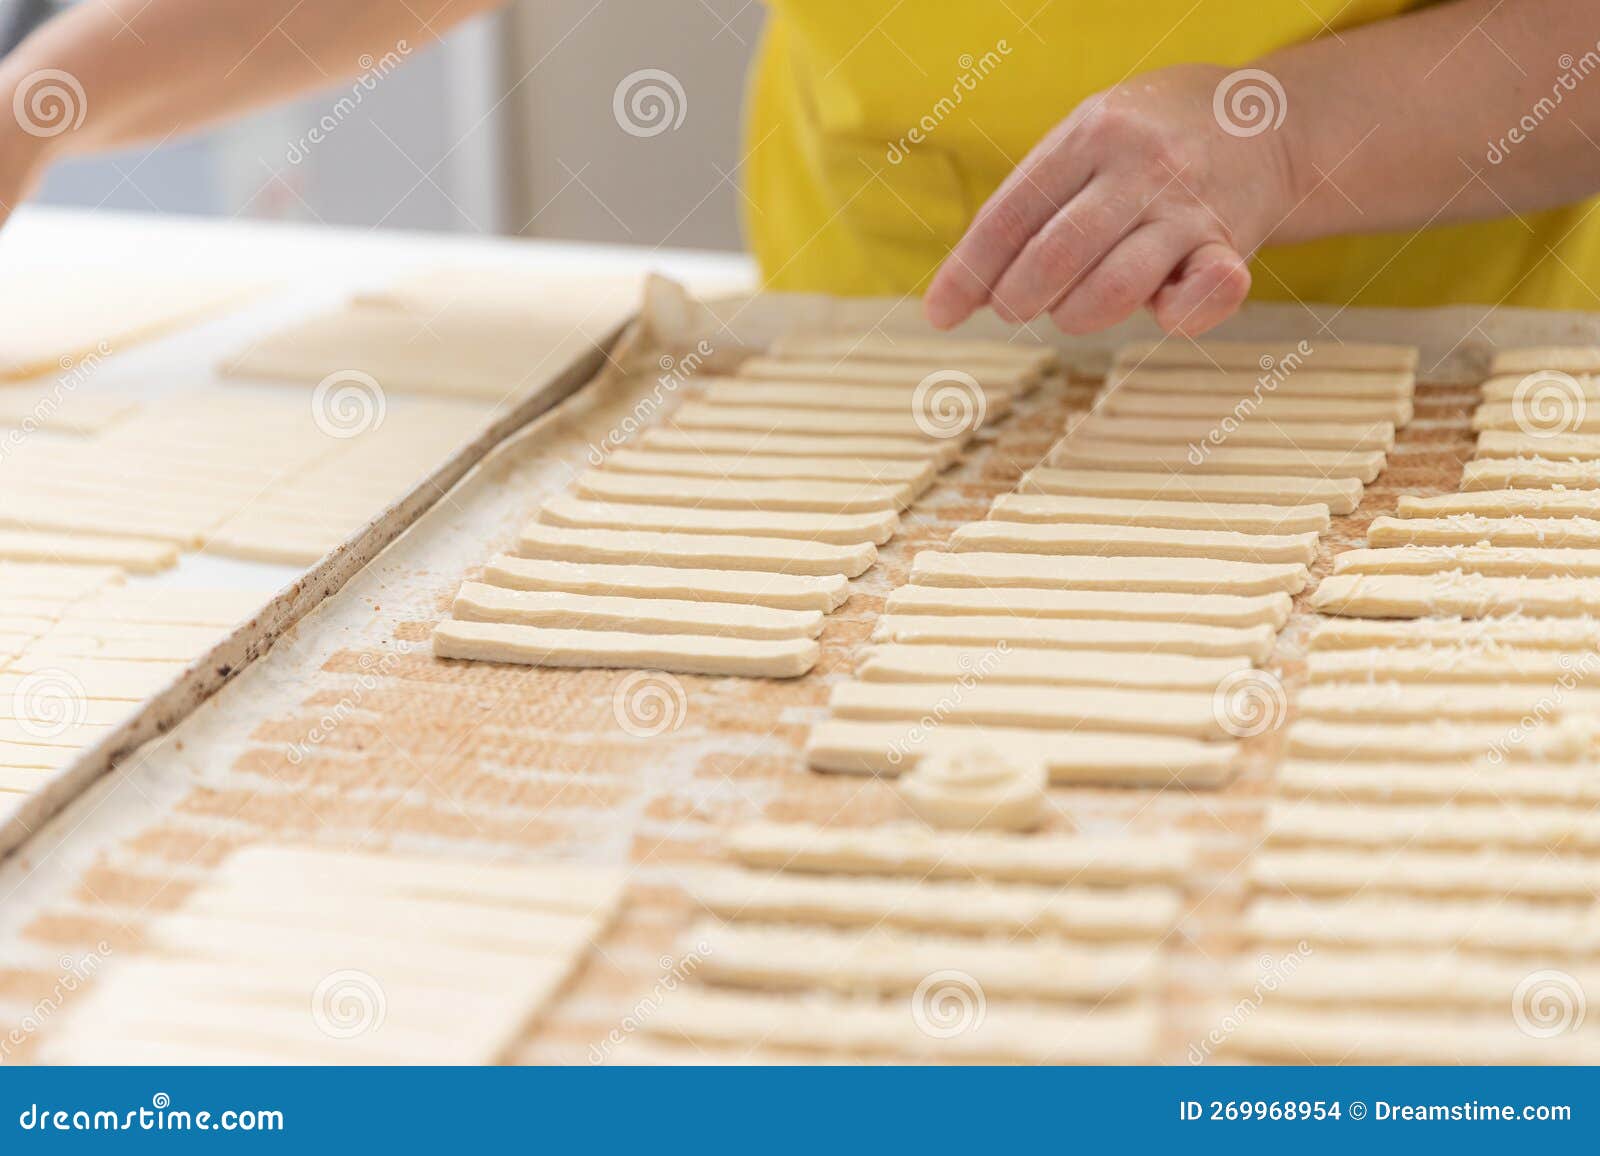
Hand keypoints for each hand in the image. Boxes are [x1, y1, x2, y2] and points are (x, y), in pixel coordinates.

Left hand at [924, 64, 1299, 336]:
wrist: (1261, 117)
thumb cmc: (1144, 147)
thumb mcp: (1083, 145)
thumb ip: (1031, 208)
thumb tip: (965, 292)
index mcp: (1087, 137)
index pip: (1010, 216)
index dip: (969, 272)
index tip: (941, 314)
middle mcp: (1140, 166)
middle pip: (1056, 255)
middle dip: (1019, 297)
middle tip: (1014, 308)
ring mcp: (1189, 205)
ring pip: (1115, 285)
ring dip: (1077, 315)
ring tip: (1069, 310)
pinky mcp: (1231, 243)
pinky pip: (1205, 294)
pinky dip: (1179, 316)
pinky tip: (1160, 311)